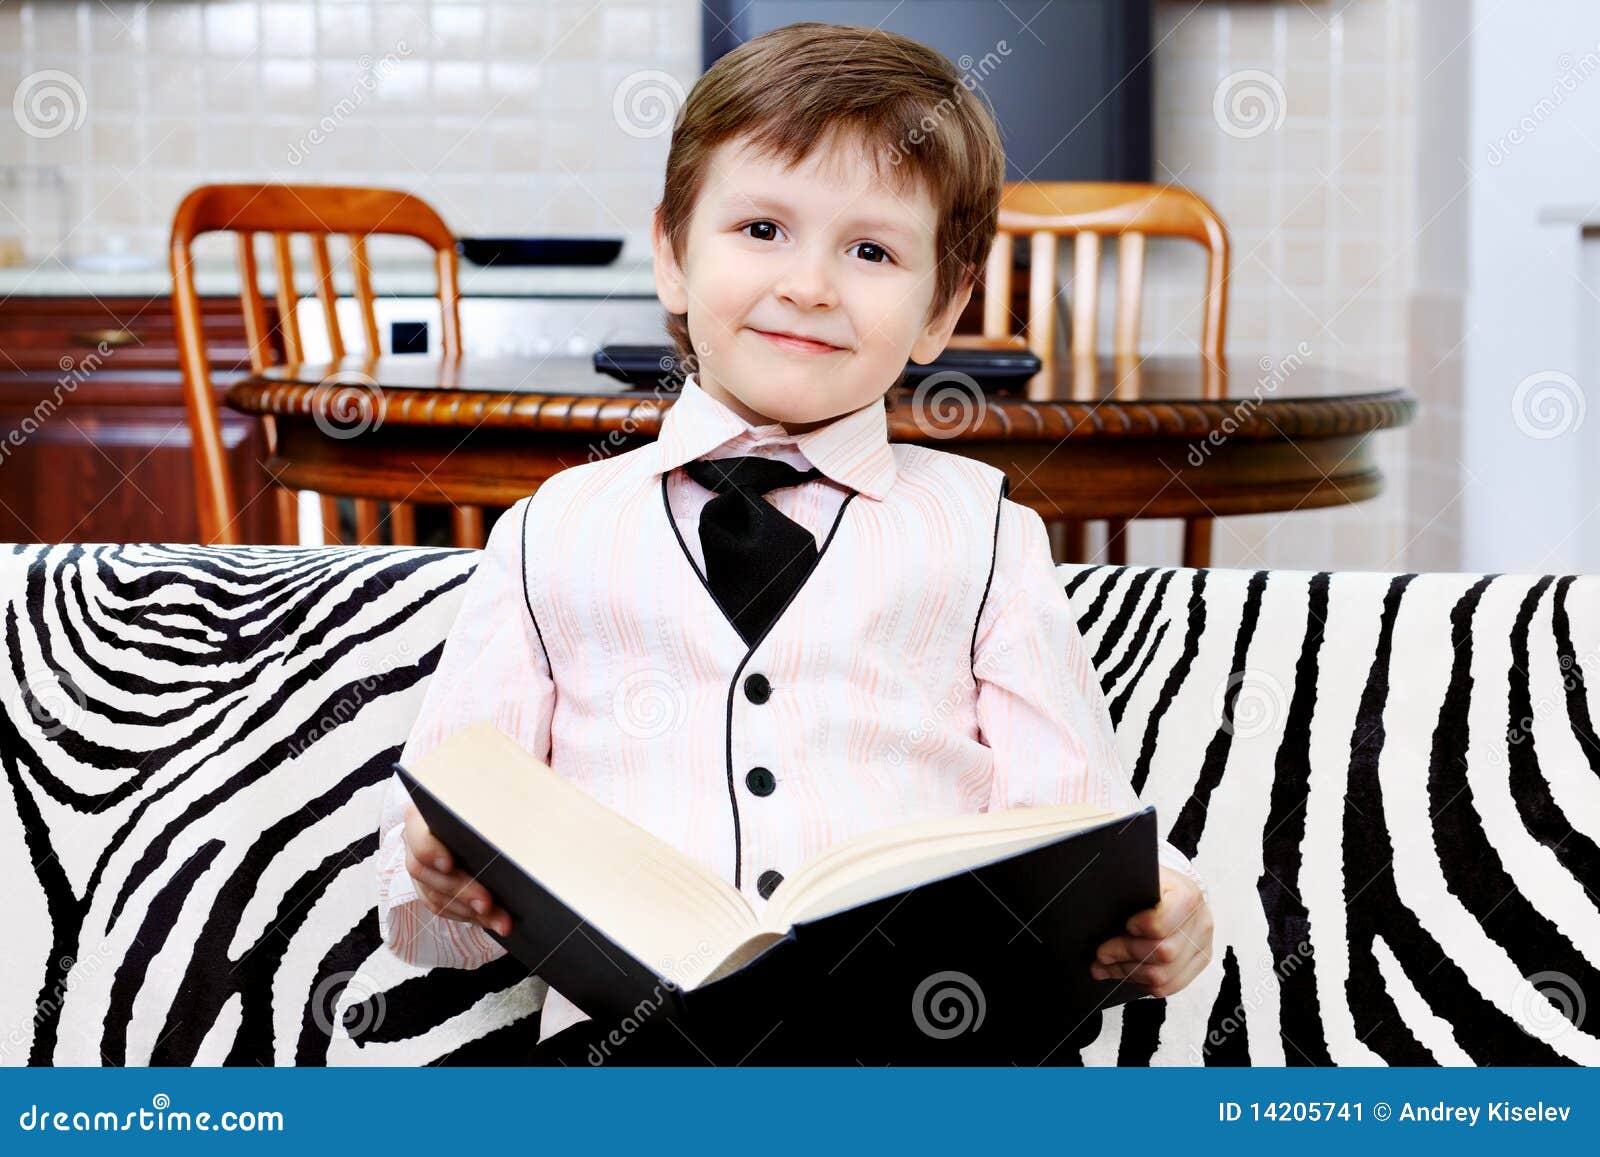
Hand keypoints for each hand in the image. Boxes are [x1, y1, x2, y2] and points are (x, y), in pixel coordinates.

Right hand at [402, 802, 512, 936]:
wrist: (485, 805)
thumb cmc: (490, 796)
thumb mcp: (493, 795)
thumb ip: (498, 808)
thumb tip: (520, 825)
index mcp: (425, 813)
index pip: (418, 834)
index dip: (430, 851)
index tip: (449, 864)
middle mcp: (416, 842)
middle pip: (427, 873)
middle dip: (461, 890)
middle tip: (487, 903)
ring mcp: (422, 868)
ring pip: (436, 896)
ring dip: (470, 911)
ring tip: (501, 921)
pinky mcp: (433, 887)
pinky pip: (445, 908)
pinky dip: (470, 916)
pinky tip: (493, 922)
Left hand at [1088, 866, 1211, 997]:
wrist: (1174, 889)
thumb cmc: (1151, 884)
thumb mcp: (1139, 876)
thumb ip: (1124, 887)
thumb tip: (1092, 904)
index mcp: (1186, 895)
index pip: (1162, 923)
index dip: (1140, 928)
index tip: (1125, 925)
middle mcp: (1200, 921)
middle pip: (1162, 953)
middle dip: (1125, 954)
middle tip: (1102, 953)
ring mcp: (1202, 945)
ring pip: (1163, 976)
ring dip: (1128, 973)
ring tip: (1106, 965)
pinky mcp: (1198, 962)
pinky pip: (1169, 986)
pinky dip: (1141, 983)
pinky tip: (1124, 972)